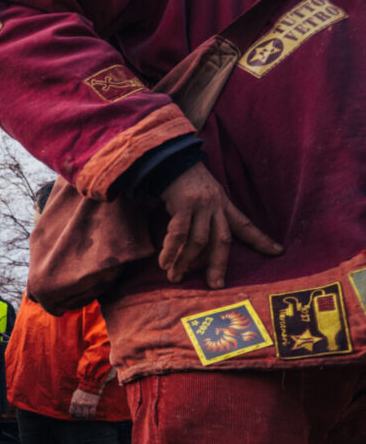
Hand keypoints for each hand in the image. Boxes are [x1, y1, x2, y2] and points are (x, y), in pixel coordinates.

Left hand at [69, 389, 100, 419]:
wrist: (90, 385)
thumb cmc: (82, 390)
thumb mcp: (75, 395)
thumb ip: (73, 402)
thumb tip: (73, 409)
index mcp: (74, 402)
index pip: (72, 412)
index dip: (74, 416)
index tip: (76, 417)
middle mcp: (79, 404)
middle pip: (79, 415)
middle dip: (80, 418)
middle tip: (81, 418)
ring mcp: (86, 404)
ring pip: (85, 415)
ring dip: (86, 418)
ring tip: (86, 418)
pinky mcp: (93, 404)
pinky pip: (92, 413)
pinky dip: (92, 416)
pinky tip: (91, 416)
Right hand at [158, 163, 281, 287]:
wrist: (171, 158)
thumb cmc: (185, 180)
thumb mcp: (205, 195)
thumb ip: (206, 215)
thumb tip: (199, 240)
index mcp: (224, 205)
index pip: (246, 225)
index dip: (261, 240)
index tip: (277, 252)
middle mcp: (215, 207)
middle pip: (222, 240)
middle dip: (219, 264)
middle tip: (215, 285)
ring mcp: (200, 206)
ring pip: (198, 240)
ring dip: (186, 261)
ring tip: (175, 277)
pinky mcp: (183, 205)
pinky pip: (178, 233)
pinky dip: (171, 250)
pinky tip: (165, 262)